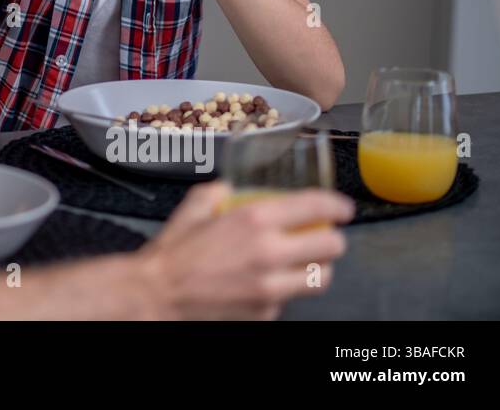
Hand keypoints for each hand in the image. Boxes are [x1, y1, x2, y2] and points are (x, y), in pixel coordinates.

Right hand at [140, 183, 353, 318]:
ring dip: (318, 267)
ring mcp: (271, 287)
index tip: (342, 208)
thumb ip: (219, 191)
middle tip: (323, 236)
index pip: (316, 207)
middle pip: (332, 246)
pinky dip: (286, 289)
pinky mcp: (267, 312)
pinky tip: (268, 282)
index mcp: (254, 220)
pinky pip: (291, 298)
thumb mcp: (194, 206)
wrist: (158, 293)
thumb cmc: (173, 250)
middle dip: (332, 239)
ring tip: (305, 262)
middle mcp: (269, 253)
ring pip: (321, 278)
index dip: (338, 206)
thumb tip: (233, 187)